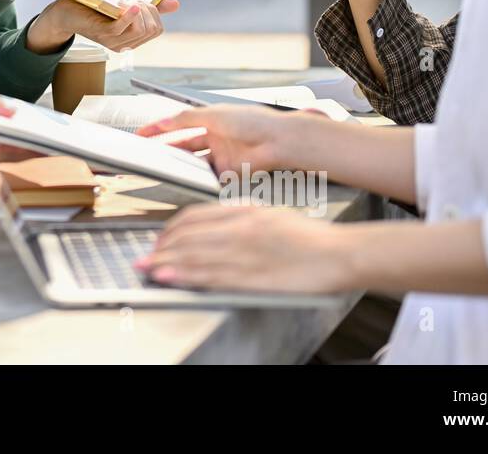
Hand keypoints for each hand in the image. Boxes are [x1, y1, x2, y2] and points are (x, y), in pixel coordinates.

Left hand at [27, 0, 178, 53]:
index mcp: (131, 38)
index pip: (157, 29)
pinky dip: (129, 16)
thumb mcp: (125, 5)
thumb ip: (148, 6)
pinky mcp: (102, 34)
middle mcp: (124, 43)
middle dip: (150, 10)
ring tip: (128, 0)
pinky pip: (122, 29)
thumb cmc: (93, 7)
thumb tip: (176, 4)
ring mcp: (113, 41)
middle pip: (152, 29)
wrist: (65, 12)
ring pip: (141, 30)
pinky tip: (130, 4)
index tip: (145, 0)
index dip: (156, 12)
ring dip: (140, 11)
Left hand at [134, 204, 353, 293]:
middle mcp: (240, 228)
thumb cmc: (311, 238)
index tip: (160, 240)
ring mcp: (246, 252)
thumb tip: (214, 225)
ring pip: (194, 255)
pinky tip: (169, 277)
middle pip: (188, 235)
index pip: (194, 216)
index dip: (171, 229)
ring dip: (165, 262)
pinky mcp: (254, 276)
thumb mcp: (271, 216)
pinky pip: (211, 275)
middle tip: (145, 257)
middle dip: (161, 247)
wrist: (341, 253)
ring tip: (147, 269)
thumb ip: (241, 218)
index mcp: (245, 211)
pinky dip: (185, 275)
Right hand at [136, 104, 305, 174]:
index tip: (143, 134)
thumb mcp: (213, 114)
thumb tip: (164, 120)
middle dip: (166, 149)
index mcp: (212, 121)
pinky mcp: (228, 174)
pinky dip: (197, 177)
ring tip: (164, 165)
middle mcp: (216, 139)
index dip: (160, 129)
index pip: (180, 125)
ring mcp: (221, 157)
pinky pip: (207, 177)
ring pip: (194, 162)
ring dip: (180, 164)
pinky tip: (187, 176)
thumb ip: (186, 118)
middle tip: (149, 153)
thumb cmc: (253, 122)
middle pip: (184, 146)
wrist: (279, 141)